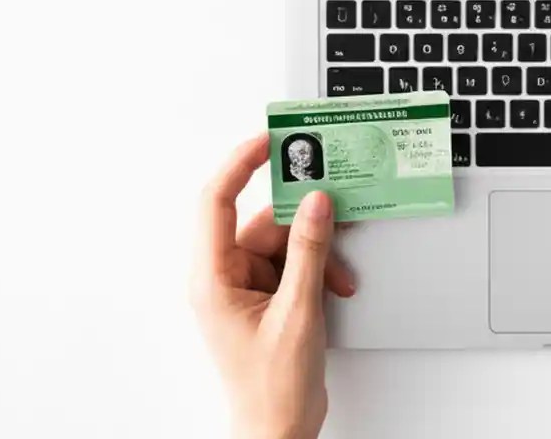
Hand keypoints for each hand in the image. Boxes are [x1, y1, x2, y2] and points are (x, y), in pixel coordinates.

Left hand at [190, 134, 354, 438]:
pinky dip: (318, 271)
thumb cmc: (272, 388)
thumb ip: (309, 252)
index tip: (269, 140)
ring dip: (318, 254)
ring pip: (284, 244)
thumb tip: (316, 204)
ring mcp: (244, 288)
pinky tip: (335, 287)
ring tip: (339, 277)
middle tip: (336, 205)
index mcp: (212, 278)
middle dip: (305, 225)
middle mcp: (222, 278)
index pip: (217, 201)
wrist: (278, 431)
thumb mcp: (298, 312)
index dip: (240, 164)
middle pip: (263, 222)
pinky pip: (292, 265)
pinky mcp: (265, 299)